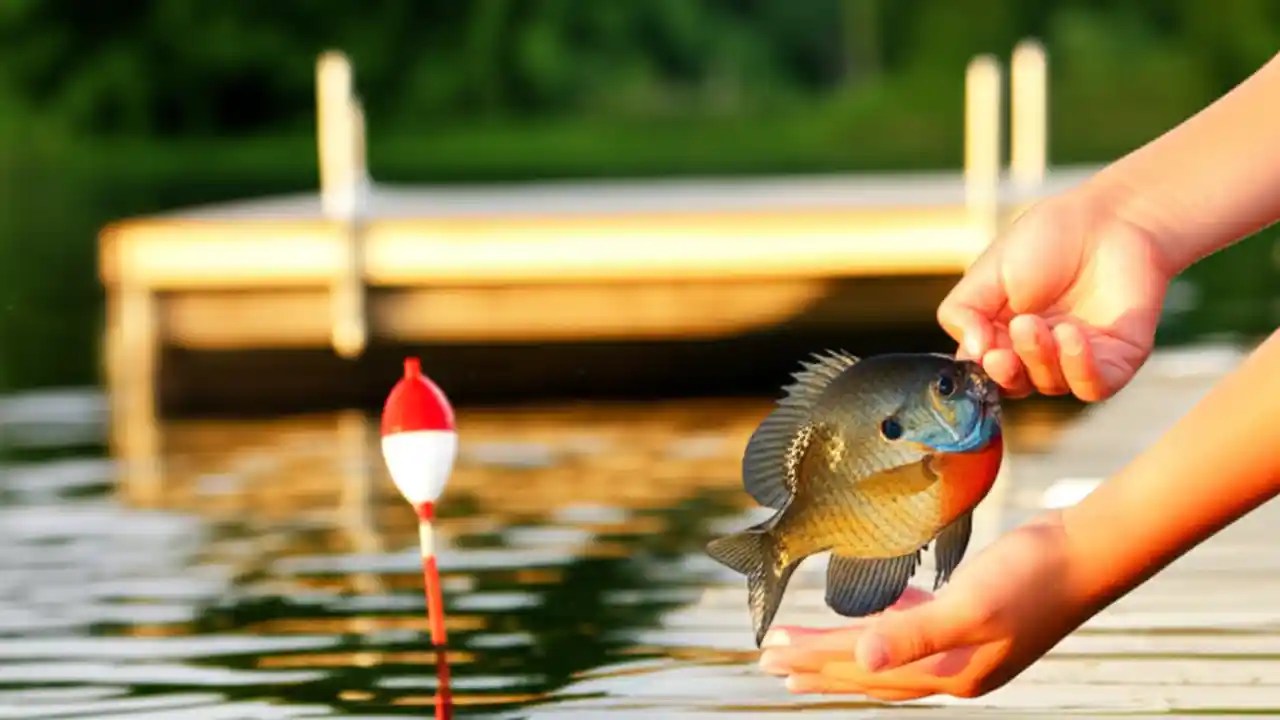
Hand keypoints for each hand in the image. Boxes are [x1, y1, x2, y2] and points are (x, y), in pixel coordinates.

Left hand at [757, 512, 1095, 700]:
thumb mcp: (971, 607)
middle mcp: (955, 669)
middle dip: (820, 664)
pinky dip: (892, 620)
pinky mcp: (976, 617)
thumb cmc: (1033, 576)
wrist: (1090, 552)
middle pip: (871, 670)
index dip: (816, 660)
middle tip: (771, 661)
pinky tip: (879, 609)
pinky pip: (918, 625)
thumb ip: (915, 633)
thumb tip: (861, 659)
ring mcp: (968, 646)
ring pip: (890, 650)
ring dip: (847, 647)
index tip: (772, 654)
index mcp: (950, 674)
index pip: (864, 669)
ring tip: (808, 647)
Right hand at [938, 190, 1173, 400]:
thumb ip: (961, 313)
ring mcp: (1079, 357)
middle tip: (1018, 329)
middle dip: (1011, 367)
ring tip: (1039, 322)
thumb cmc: (1047, 238)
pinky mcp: (1117, 359)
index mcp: (1005, 333)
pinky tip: (1071, 336)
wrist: (1110, 219)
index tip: (987, 350)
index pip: (987, 371)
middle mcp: (1041, 351)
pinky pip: (1094, 386)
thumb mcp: (985, 273)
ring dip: (1041, 358)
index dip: (985, 370)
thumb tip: (970, 354)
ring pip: (1052, 386)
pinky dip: (1078, 368)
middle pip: (1017, 384)